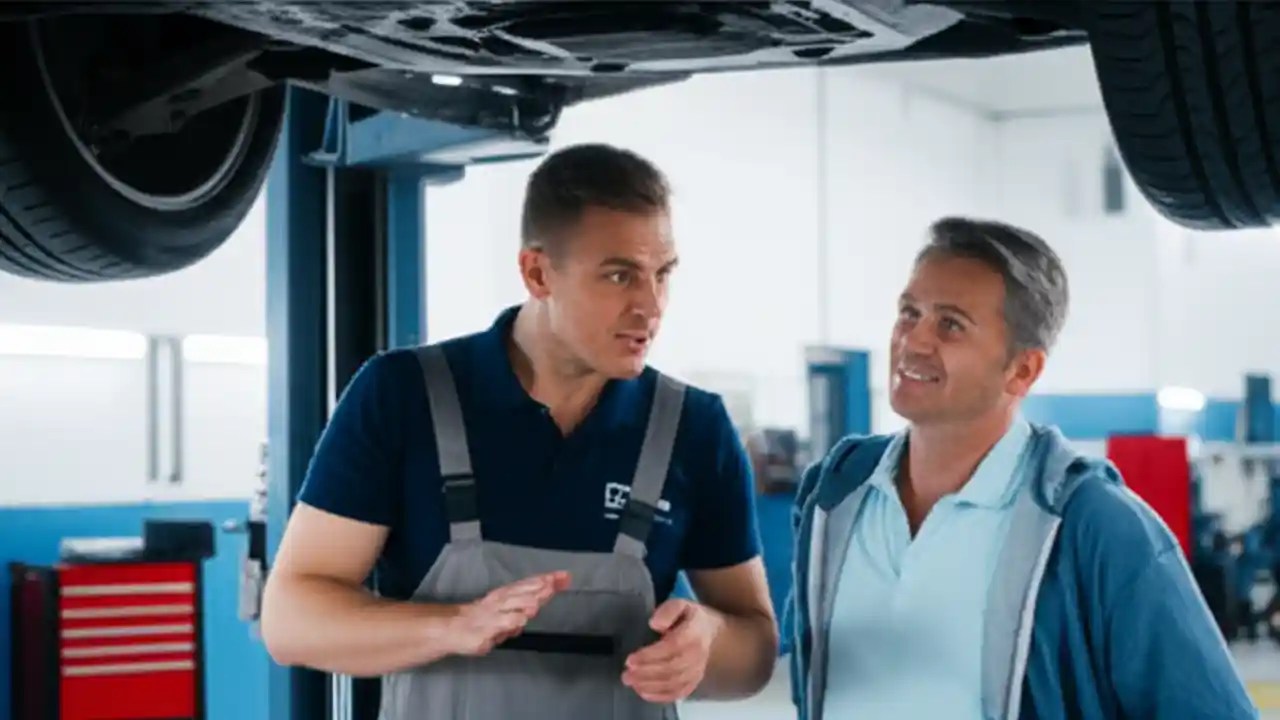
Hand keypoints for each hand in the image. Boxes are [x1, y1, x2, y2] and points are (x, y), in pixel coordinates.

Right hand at [446, 571, 569, 656]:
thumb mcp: (508, 609)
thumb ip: (527, 602)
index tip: (564, 576)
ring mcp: (490, 616)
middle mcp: (499, 602)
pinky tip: (520, 621)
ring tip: (537, 603)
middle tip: (553, 584)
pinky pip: (497, 627)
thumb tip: (548, 592)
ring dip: (524, 603)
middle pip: (521, 593)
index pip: (528, 585)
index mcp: (506, 595)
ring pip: (509, 608)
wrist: (452, 628)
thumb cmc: (484, 619)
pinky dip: (508, 623)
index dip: (545, 580)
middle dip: (537, 588)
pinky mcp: (483, 633)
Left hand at [622, 599, 719, 703]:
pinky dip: (660, 696)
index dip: (650, 655)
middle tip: (626, 675)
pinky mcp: (694, 681)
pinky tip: (644, 692)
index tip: (630, 659)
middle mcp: (698, 654)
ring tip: (631, 683)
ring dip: (650, 685)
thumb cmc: (689, 617)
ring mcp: (697, 670)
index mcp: (694, 633)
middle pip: (671, 668)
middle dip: (646, 673)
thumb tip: (655, 624)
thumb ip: (668, 610)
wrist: (710, 632)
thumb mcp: (680, 604)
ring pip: (674, 683)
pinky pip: (678, 693)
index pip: (672, 647)